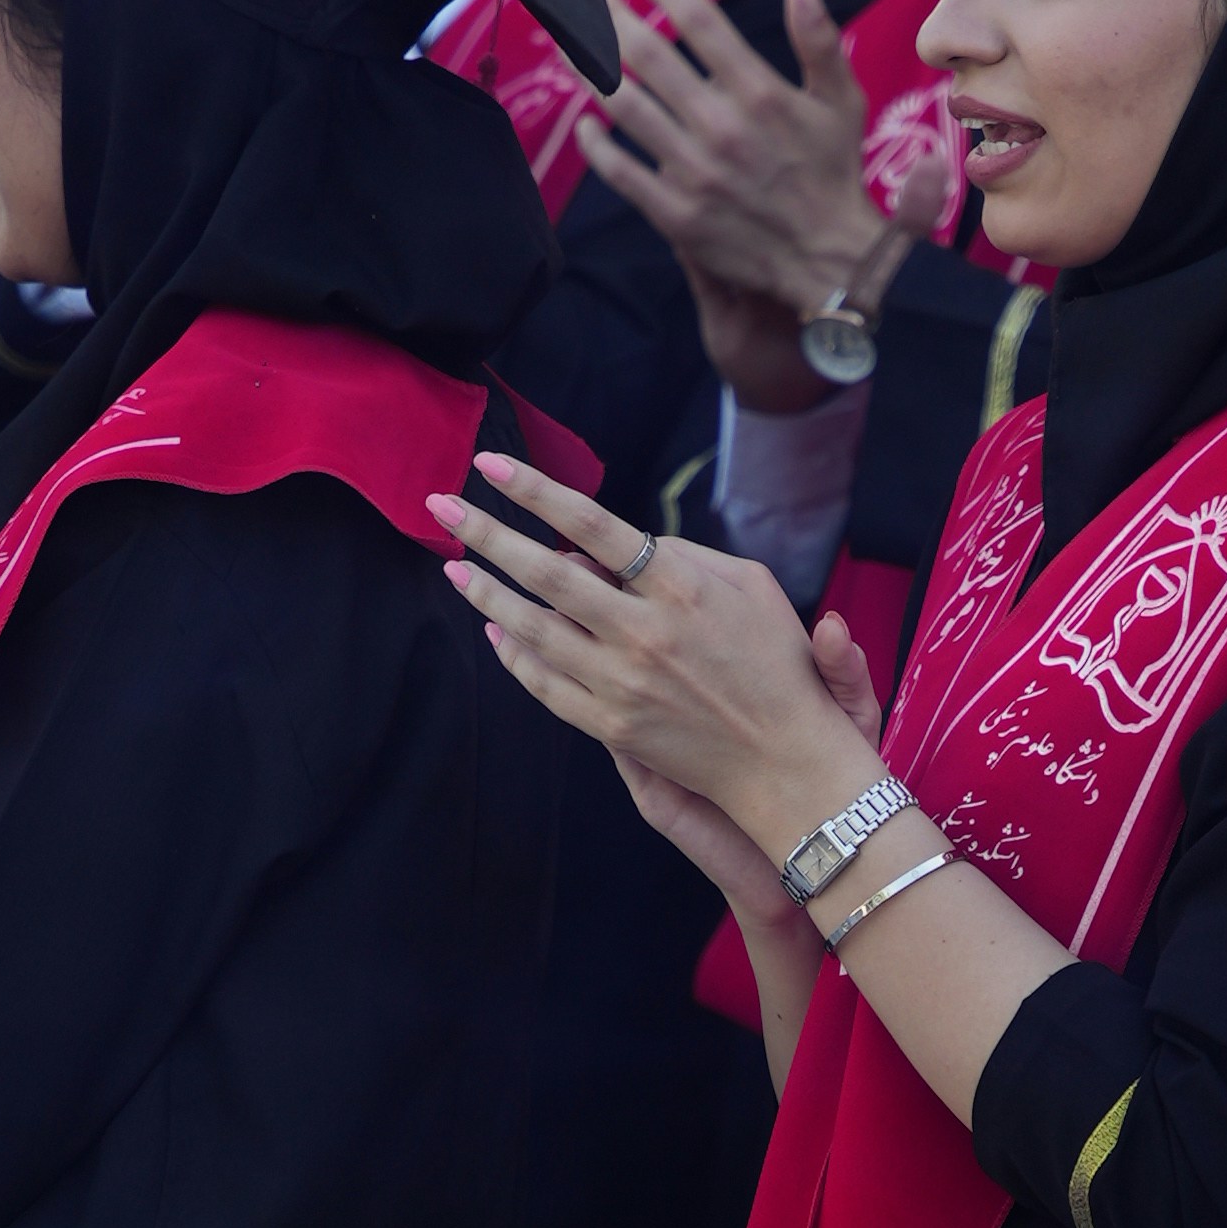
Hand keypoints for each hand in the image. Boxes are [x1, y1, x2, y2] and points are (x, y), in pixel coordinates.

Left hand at [442, 458, 882, 860]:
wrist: (785, 760)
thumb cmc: (777, 662)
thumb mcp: (750, 585)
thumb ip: (681, 554)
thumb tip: (609, 548)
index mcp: (681, 586)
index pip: (591, 526)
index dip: (535, 492)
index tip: (490, 467)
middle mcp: (644, 632)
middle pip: (546, 572)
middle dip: (485, 533)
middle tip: (441, 505)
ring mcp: (622, 682)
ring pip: (533, 628)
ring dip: (485, 593)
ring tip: (453, 565)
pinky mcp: (611, 725)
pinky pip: (544, 684)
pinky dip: (513, 655)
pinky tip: (494, 628)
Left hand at [578, 0, 895, 318]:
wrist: (828, 260)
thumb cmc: (833, 174)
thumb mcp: (842, 102)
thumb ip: (819, 42)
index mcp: (760, 92)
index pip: (701, 22)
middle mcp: (721, 126)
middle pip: (648, 56)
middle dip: (608, 16)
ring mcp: (693, 171)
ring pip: (624, 107)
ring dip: (586, 68)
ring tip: (563, 41)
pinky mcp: (675, 214)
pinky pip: (620, 172)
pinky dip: (595, 145)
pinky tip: (584, 123)